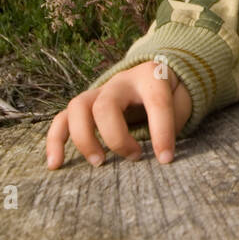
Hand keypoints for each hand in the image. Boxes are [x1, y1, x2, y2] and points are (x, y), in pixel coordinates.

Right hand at [45, 60, 192, 168]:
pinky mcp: (85, 106)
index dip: (162, 131)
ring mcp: (98, 92)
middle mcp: (119, 82)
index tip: (166, 159)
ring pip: (77, 108)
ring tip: (99, 163)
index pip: (155, 102)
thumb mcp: (183, 99)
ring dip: (84, 139)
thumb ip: (176, 118)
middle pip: (106, 105)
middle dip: (117, 137)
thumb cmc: (169, 93)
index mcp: (150, 77)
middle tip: (135, 158)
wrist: (152, 74)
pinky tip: (55, 165)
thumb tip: (159, 146)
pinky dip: (55, 141)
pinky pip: (62, 120)